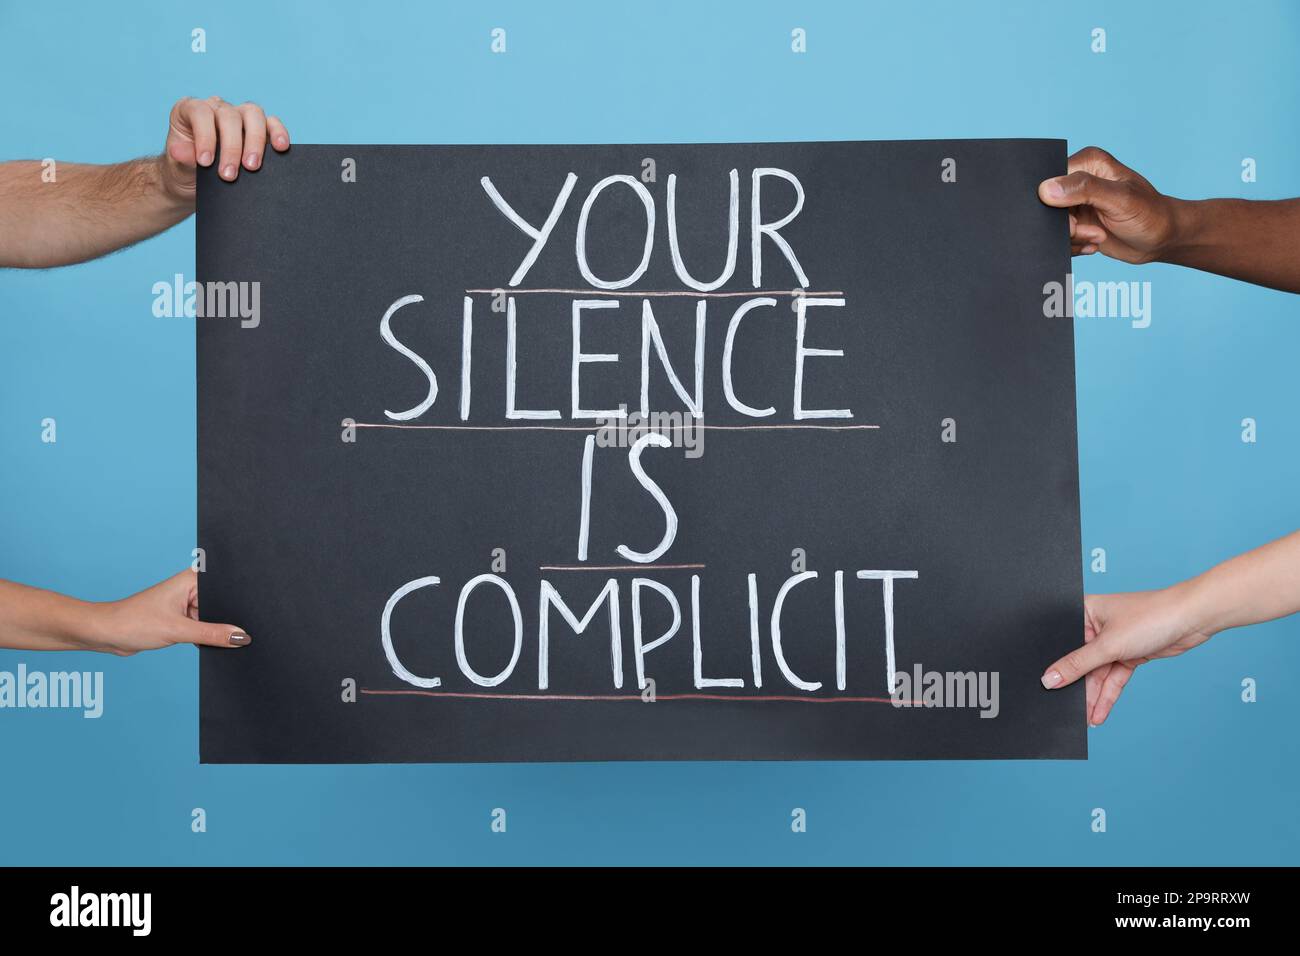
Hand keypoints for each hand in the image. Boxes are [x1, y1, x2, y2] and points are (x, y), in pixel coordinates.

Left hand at [96, 569, 249, 655]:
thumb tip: (242, 637)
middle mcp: (191, 588)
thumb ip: (213, 634)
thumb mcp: (179, 630)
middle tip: (241, 636)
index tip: (255, 616)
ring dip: (216, 631)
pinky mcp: (180, 619)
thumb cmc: (134, 622)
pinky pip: (202, 627)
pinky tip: (211, 645)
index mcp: (193, 579)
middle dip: (229, 620)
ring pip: (213, 618)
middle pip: (222, 604)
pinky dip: (206, 637)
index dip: (241, 602)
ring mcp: (185, 604)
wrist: (106, 634)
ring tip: (221, 641)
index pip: (227, 588)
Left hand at [160, 95, 289, 200]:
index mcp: (190, 110)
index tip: (206, 162)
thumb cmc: (184, 171)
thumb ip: (181, 157)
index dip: (205, 136)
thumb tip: (179, 151)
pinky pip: (272, 124)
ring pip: (253, 114)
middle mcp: (216, 108)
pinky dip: (278, 133)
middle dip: (231, 147)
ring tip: (252, 167)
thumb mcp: (177, 167)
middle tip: (229, 175)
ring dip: (255, 141)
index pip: (201, 113)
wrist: (196, 183)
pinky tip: (280, 147)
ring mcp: (239, 116)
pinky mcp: (259, 129)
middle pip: (229, 116)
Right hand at [1037, 146, 1177, 262]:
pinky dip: (1073, 246)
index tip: (1075, 220)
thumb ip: (1085, 189)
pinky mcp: (1075, 223)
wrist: (1161, 239)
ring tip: (1097, 236)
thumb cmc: (1150, 213)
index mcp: (1087, 163)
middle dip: (1066, 226)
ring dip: (1072, 238)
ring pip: (1050, 226)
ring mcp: (1075, 203)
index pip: (1050, 180)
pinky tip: (1093, 243)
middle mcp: (1077, 180)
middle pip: (1047, 206)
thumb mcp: (1119, 199)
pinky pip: (1057, 238)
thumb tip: (1046, 189)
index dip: (1054, 204)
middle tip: (1091, 231)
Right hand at [1040, 588, 1213, 725]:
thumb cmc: (1150, 616)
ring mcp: (1112, 642)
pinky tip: (1099, 712)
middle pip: (1079, 661)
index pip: (1061, 641)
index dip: (1053, 664)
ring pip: (1096, 674)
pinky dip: (1107, 695)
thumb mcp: (1107, 645)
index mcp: (1083, 612)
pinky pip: (1112, 679)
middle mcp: (1095, 626)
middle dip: (1075, 685)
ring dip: (1093, 696)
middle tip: (1065, 707)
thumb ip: (1077, 665)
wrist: (1191, 620)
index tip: (1045, 686)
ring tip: (1084, 718)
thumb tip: (1050, 678)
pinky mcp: (1128, 655)